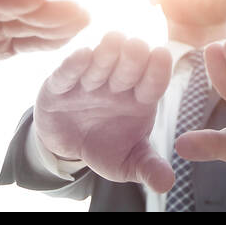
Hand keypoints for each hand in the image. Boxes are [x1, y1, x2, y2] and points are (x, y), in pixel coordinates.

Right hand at [33, 33, 174, 191]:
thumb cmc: (104, 146)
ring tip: (114, 40)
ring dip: (106, 54)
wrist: (66, 146)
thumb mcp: (126, 163)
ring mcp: (88, 82)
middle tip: (136, 45)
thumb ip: (147, 167)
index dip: (157, 69)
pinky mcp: (59, 85)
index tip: (162, 55)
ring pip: (99, 64)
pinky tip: (82, 54)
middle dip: (132, 57)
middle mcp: (116, 84)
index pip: (153, 82)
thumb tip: (167, 184)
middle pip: (128, 67)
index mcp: (139, 99)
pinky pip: (67, 72)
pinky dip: (74, 65)